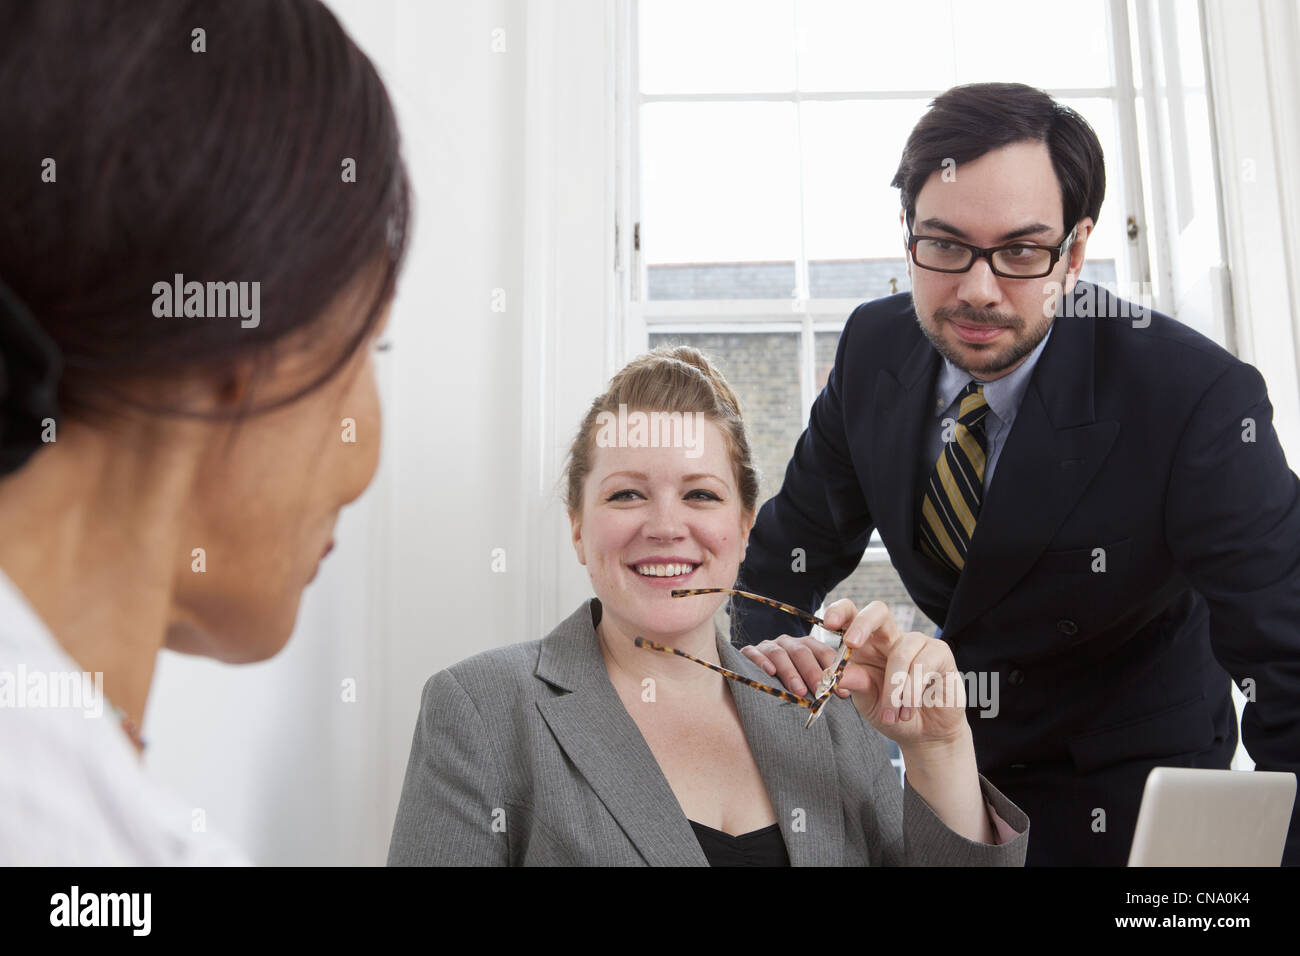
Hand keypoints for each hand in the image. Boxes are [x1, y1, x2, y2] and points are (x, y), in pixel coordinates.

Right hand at [740, 634, 847, 698]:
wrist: (758, 694)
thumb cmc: (793, 691)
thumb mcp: (814, 687)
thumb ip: (830, 686)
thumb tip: (847, 690)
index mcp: (807, 648)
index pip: (822, 651)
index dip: (833, 668)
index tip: (842, 689)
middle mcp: (788, 644)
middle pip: (802, 651)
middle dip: (813, 672)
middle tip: (821, 692)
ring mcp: (768, 646)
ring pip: (780, 653)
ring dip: (791, 672)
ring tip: (799, 691)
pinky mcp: (749, 652)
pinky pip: (754, 653)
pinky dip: (762, 661)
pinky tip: (770, 673)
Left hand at [821, 599, 969, 748]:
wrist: (924, 734)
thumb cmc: (891, 713)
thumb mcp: (865, 699)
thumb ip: (852, 682)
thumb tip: (829, 672)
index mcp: (866, 645)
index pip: (852, 615)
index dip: (840, 611)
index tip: (829, 624)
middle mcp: (891, 638)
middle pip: (878, 611)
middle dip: (862, 624)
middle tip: (851, 644)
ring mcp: (917, 643)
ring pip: (900, 653)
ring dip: (893, 690)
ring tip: (890, 717)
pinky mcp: (940, 653)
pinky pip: (923, 665)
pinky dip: (912, 693)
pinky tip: (908, 711)